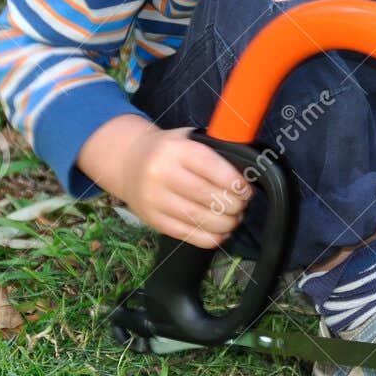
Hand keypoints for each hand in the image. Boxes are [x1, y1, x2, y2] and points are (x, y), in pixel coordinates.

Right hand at [117, 124, 253, 248]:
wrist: (127, 162)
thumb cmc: (169, 150)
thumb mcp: (189, 138)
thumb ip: (215, 150)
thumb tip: (247, 170)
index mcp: (175, 150)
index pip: (210, 167)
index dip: (233, 182)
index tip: (246, 190)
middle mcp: (161, 173)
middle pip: (205, 195)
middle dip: (233, 204)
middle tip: (243, 205)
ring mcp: (154, 198)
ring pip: (197, 217)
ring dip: (225, 223)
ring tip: (235, 218)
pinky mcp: (152, 219)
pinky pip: (184, 233)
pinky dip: (209, 237)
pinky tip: (221, 233)